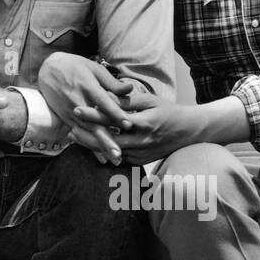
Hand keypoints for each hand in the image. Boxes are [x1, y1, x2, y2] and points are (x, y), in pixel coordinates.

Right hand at [37, 52, 133, 163]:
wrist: (48, 69)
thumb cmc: (75, 66)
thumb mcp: (94, 69)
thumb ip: (112, 82)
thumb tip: (130, 89)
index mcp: (87, 87)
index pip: (104, 102)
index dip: (116, 113)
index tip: (128, 124)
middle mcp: (79, 102)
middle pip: (95, 124)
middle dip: (106, 140)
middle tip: (118, 154)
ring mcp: (71, 112)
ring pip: (88, 133)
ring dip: (100, 148)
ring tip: (114, 160)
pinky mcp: (66, 118)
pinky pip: (80, 135)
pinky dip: (90, 146)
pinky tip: (101, 157)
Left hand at [73, 92, 198, 164]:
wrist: (188, 132)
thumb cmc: (168, 111)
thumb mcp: (150, 100)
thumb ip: (127, 100)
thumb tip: (105, 96)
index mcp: (145, 123)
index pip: (114, 119)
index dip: (94, 115)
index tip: (77, 109)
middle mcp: (142, 142)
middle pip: (109, 141)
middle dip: (88, 136)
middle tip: (71, 129)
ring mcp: (142, 155)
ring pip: (112, 152)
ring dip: (94, 146)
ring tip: (77, 137)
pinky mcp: (141, 162)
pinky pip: (119, 159)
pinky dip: (105, 152)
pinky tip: (92, 146)